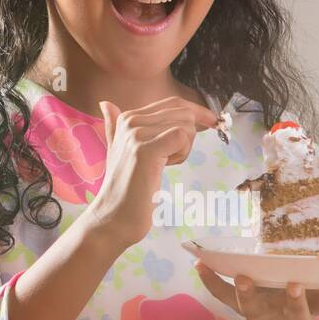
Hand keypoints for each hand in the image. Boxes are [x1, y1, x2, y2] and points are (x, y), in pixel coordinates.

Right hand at [85, 96, 219, 252]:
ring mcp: (137, 135)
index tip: (213, 122)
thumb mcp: (117, 151)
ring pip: (184, 125)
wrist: (114, 217)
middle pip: (182, 112)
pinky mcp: (146, 151)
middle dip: (191, 134)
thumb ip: (114, 127)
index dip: (196, 112)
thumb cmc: (122, 188)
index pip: (173, 103)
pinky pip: (182, 137)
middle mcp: (130, 121)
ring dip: (185, 148)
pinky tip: (167, 166)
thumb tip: (105, 104)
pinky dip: (183, 153)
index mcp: (127, 118)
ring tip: (165, 164)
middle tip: (175, 157)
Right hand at [196, 264, 318, 319]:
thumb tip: (195, 261)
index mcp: (264, 308)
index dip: (248, 292)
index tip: (245, 278)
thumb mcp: (236, 298)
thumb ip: (218, 283)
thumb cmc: (260, 301)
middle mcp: (290, 310)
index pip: (253, 302)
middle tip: (294, 287)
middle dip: (294, 300)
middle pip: (295, 311)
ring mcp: (315, 307)